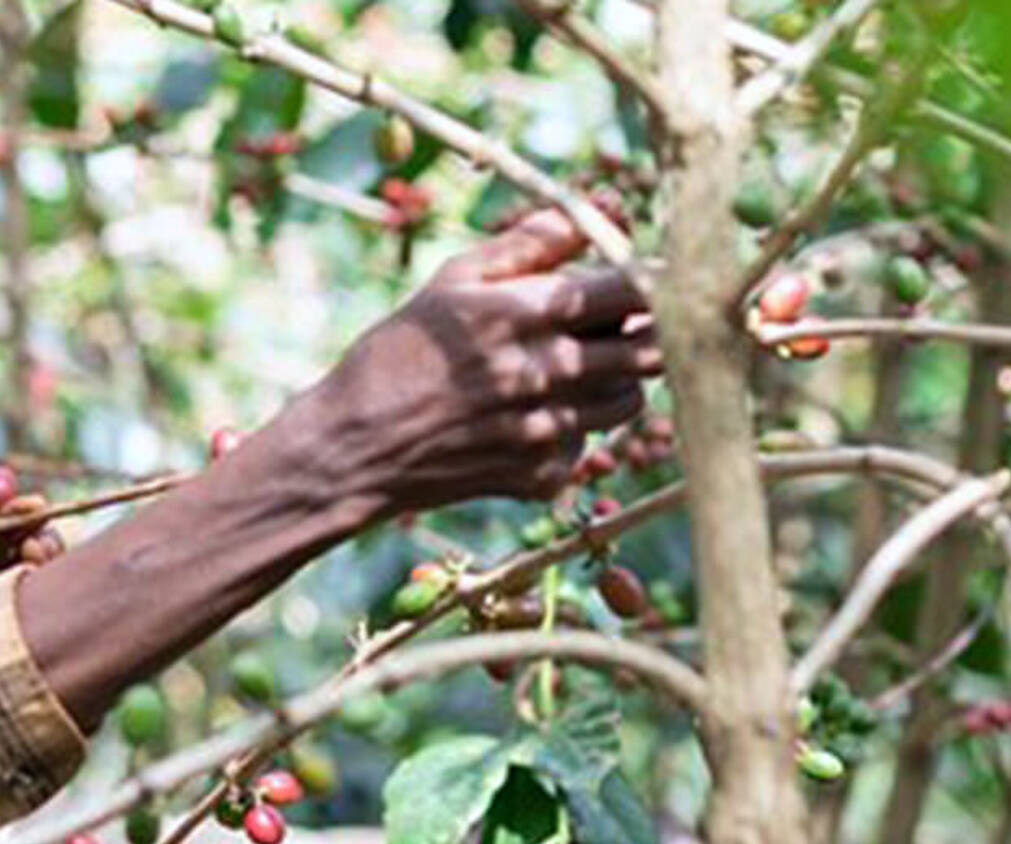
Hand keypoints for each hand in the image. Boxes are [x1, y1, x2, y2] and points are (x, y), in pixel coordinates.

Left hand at [0, 492, 65, 631]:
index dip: (1, 515)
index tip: (21, 504)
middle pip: (17, 546)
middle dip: (31, 529)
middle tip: (39, 523)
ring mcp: (10, 618)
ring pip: (41, 573)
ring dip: (46, 556)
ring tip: (39, 558)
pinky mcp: (33, 645)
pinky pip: (52, 609)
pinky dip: (57, 592)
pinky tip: (52, 585)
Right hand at [320, 208, 659, 509]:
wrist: (353, 446)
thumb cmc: (400, 351)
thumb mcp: (454, 279)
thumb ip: (534, 240)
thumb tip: (607, 204)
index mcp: (524, 314)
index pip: (636, 290)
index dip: (656, 281)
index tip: (651, 278)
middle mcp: (544, 373)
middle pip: (652, 350)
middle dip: (651, 332)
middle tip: (622, 325)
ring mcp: (546, 430)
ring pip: (630, 400)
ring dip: (615, 379)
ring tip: (566, 369)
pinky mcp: (541, 474)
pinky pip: (588, 444)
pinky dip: (572, 428)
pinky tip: (525, 419)